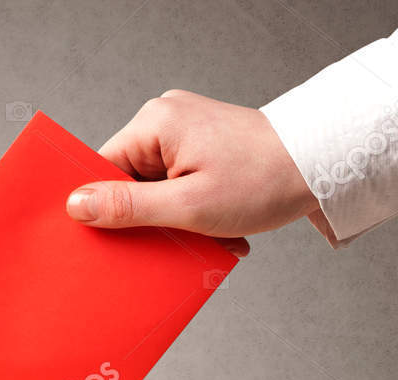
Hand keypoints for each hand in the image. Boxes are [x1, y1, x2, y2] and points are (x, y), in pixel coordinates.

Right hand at [66, 91, 319, 255]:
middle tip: (167, 242)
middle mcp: (166, 119)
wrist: (322, 166)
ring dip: (172, 219)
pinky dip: (190, 211)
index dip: (102, 208)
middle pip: (128, 179)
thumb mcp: (188, 206)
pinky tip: (212, 227)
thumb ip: (128, 207)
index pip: (102, 169)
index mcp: (155, 124)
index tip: (110, 240)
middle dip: (145, 218)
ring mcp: (187, 131)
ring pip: (154, 187)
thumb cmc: (262, 182)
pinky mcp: (204, 146)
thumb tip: (76, 205)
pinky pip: (178, 184)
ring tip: (200, 233)